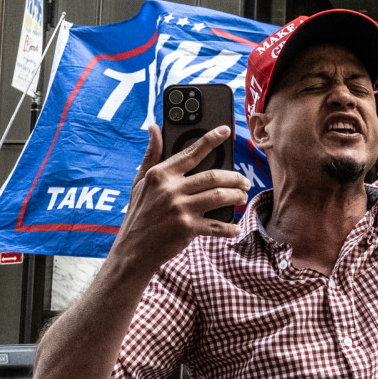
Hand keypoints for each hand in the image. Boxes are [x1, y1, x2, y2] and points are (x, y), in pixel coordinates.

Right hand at [109, 125, 249, 273]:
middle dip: (235, 177)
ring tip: (242, 197)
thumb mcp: (140, 182)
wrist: (133, 249)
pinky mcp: (187, 228)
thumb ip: (151, 154)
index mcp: (160, 174)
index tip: (226, 131)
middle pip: (214, 176)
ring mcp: (180, 209)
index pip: (191, 152)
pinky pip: (217, 225)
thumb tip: (154, 128)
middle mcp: (171, 189)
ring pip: (219, 196)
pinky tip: (235, 227)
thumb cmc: (139, 213)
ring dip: (236, 196)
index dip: (211, 140)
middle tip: (244, 181)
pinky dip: (230, 227)